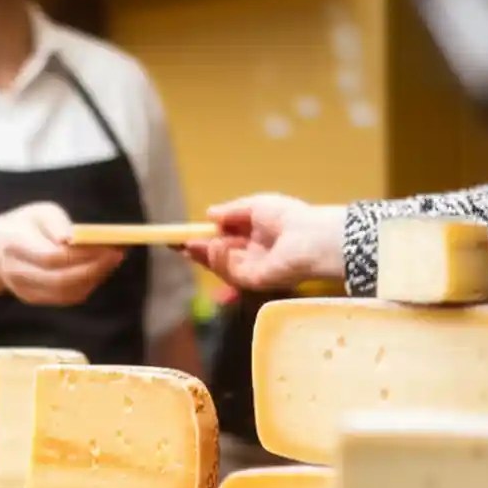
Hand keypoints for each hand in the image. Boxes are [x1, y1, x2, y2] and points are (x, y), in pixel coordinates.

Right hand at [0, 202, 124, 305]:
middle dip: (94, 268)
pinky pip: (68, 296)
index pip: (52, 258)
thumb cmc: (24, 225)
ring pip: (67, 292)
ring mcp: (25, 290)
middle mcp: (17, 272)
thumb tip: (73, 239)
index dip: (83, 254)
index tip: (108, 243)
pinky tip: (100, 267)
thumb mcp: (38, 212)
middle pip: (61, 280)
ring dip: (95, 276)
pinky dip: (88, 283)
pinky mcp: (35, 299)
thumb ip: (56, 223)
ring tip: (113, 256)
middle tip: (118, 253)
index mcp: (15, 246)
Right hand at [182, 193, 345, 294]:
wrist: (312, 236)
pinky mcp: (254, 281)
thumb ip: (232, 211)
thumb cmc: (289, 216)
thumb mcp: (256, 205)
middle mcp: (251, 255)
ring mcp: (252, 270)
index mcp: (254, 236)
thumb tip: (209, 213)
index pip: (223, 240)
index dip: (202, 238)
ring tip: (195, 242)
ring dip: (205, 254)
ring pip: (220, 266)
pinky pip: (230, 273)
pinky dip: (220, 260)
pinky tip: (216, 246)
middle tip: (175, 244)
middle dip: (196, 250)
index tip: (182, 235)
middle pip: (217, 256)